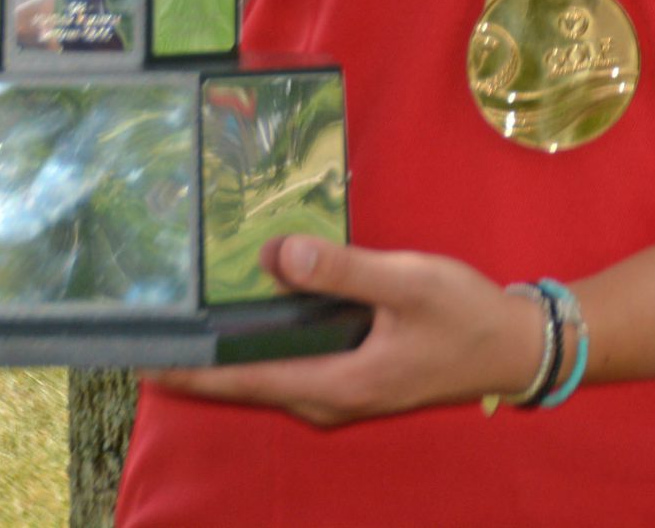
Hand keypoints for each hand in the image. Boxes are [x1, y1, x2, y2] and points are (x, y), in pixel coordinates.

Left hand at [144, 237, 544, 426]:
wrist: (513, 347)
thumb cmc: (464, 315)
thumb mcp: (407, 282)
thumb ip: (343, 270)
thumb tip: (279, 255)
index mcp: (336, 382)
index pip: (244, 381)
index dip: (191, 372)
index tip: (141, 360)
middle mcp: (328, 398)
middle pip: (246, 385)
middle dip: (199, 362)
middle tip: (154, 328)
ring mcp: (340, 393)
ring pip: (267, 377)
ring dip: (229, 355)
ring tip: (187, 322)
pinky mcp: (352, 379)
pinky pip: (290, 366)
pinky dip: (262, 347)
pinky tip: (251, 316)